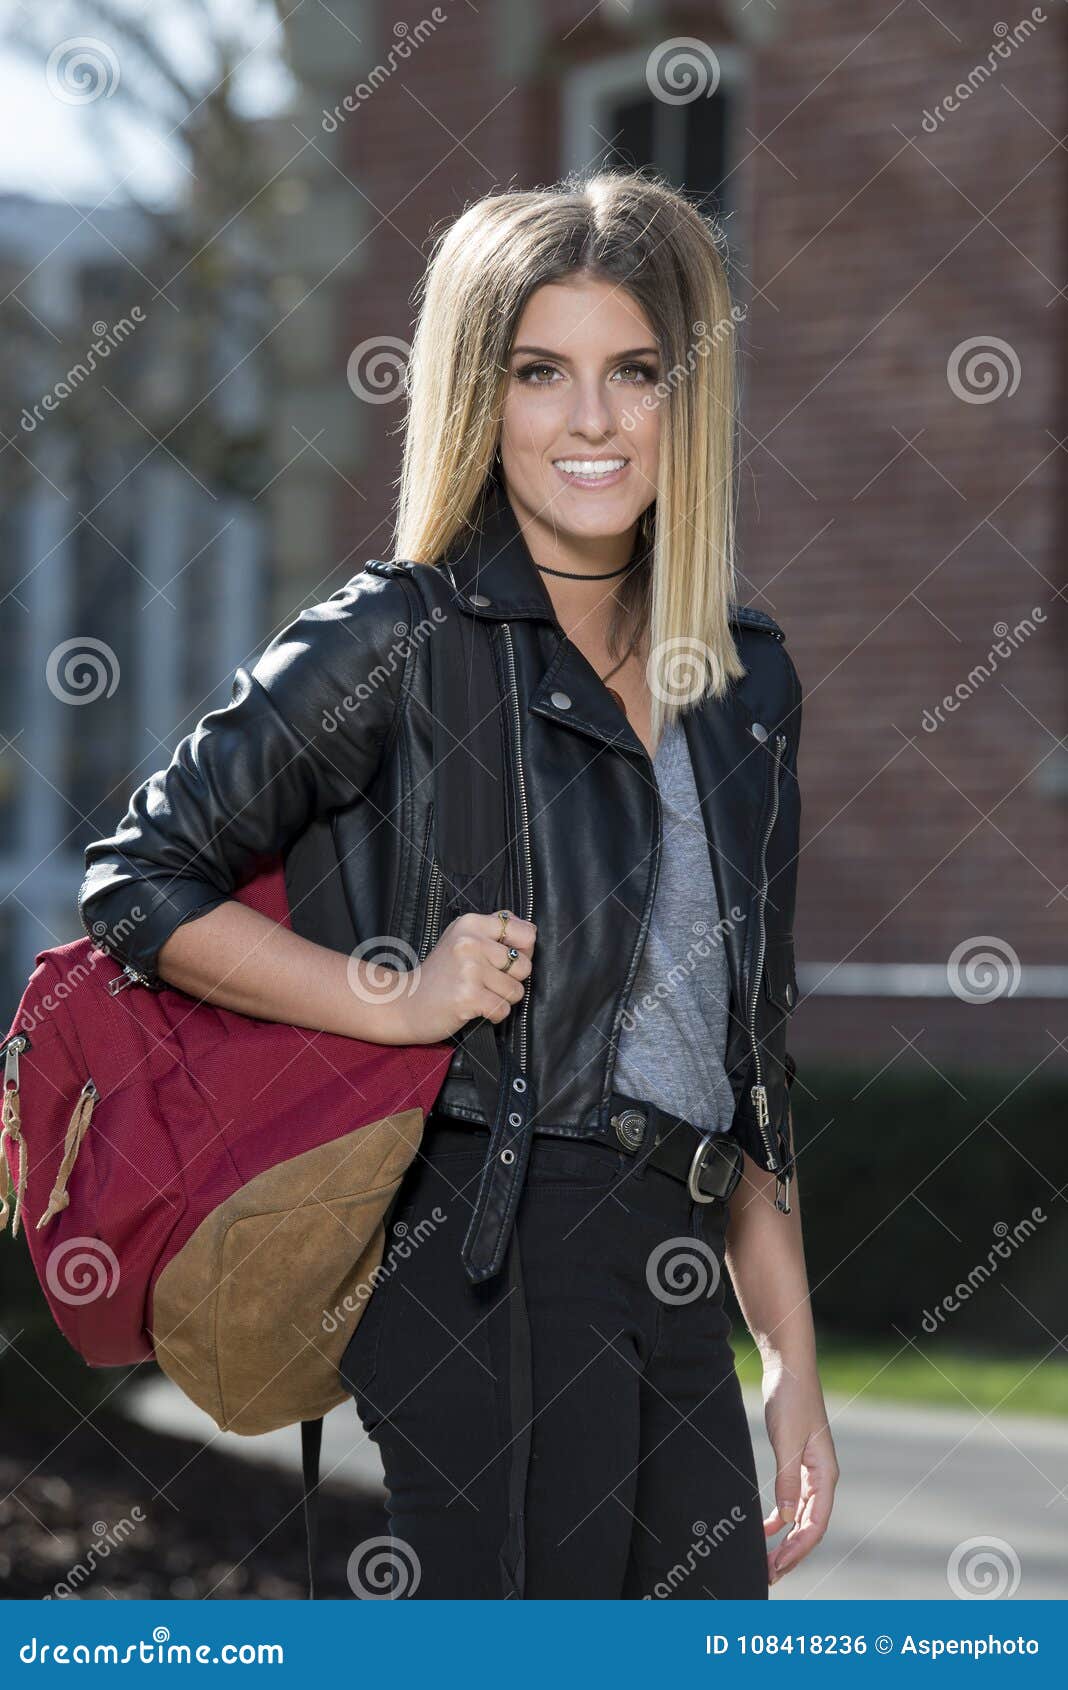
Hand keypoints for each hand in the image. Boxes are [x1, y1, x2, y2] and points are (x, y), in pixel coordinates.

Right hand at [393, 910, 535, 1043]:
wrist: (406, 1004)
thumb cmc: (439, 974)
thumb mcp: (461, 938)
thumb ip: (493, 929)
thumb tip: (531, 929)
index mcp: (471, 923)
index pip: (526, 933)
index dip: (522, 952)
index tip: (502, 961)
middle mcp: (470, 942)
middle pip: (524, 966)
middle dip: (510, 980)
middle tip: (484, 982)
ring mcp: (469, 970)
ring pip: (516, 990)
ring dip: (501, 999)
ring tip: (477, 994)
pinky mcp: (469, 997)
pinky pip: (503, 1009)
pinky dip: (493, 1014)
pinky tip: (474, 1008)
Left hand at [761, 1370, 838, 1584]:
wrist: (789, 1368)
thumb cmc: (791, 1399)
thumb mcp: (786, 1440)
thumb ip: (786, 1479)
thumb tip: (786, 1520)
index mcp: (825, 1474)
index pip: (815, 1523)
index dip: (798, 1549)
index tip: (778, 1567)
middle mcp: (821, 1477)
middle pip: (809, 1526)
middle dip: (791, 1553)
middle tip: (769, 1575)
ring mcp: (810, 1471)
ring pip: (801, 1517)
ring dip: (785, 1540)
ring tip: (766, 1561)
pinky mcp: (796, 1463)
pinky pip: (792, 1501)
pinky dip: (779, 1518)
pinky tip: (765, 1529)